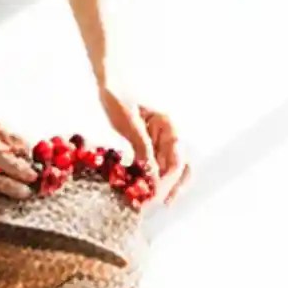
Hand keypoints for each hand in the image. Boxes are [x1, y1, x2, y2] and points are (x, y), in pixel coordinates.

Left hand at [98, 88, 189, 204]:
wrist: (108, 84)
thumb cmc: (119, 97)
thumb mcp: (130, 124)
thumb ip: (143, 149)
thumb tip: (152, 176)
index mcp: (169, 127)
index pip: (177, 160)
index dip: (169, 181)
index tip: (157, 195)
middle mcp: (168, 134)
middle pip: (179, 166)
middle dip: (173, 186)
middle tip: (162, 203)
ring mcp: (158, 139)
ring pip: (166, 167)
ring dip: (161, 184)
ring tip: (151, 200)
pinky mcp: (146, 143)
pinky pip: (152, 163)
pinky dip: (148, 177)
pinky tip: (139, 187)